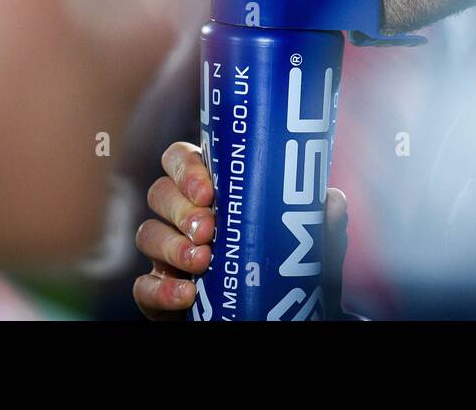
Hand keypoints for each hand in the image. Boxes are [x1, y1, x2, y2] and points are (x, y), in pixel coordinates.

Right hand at [132, 141, 354, 319]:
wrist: (280, 315)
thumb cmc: (289, 268)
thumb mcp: (311, 245)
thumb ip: (321, 222)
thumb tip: (331, 200)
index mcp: (214, 190)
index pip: (182, 160)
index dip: (187, 168)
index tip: (210, 190)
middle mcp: (184, 216)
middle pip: (160, 193)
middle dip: (181, 209)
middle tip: (209, 230)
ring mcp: (168, 253)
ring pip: (148, 235)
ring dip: (172, 246)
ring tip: (202, 262)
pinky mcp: (159, 292)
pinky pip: (143, 286)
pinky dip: (160, 290)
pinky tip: (186, 295)